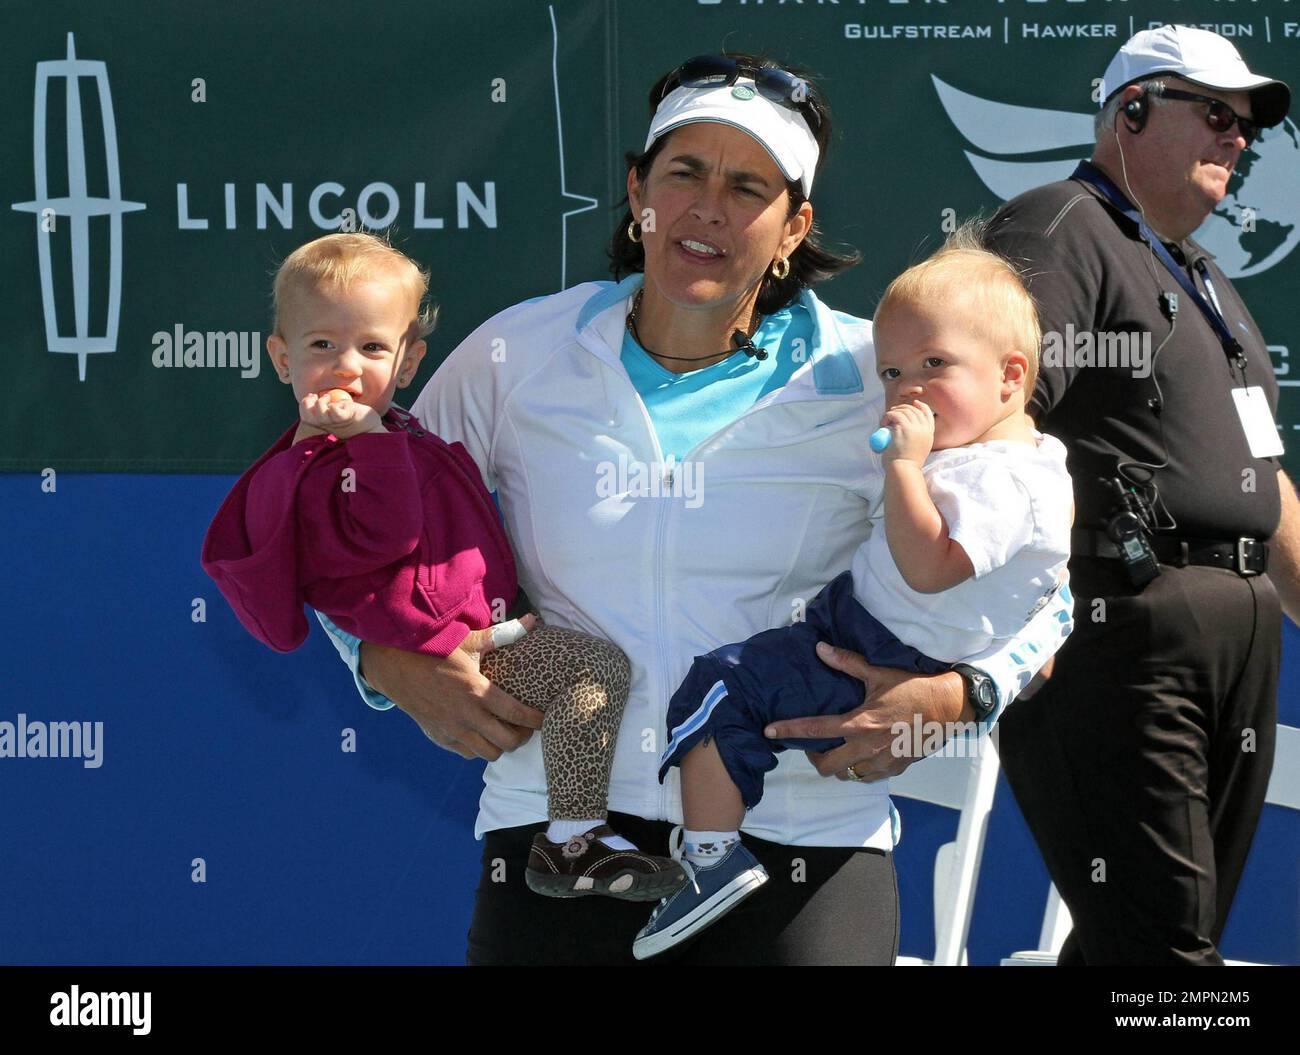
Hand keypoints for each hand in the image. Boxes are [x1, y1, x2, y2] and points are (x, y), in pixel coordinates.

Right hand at [298, 390, 383, 440]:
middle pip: (308, 415)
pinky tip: (343, 403)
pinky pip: (336, 411)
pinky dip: (337, 404)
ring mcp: (335, 423)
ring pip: (320, 412)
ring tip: (330, 397)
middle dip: (308, 402)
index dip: (305, 404)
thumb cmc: (353, 419)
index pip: (305, 416)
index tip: (312, 395)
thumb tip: (315, 394)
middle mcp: (327, 426)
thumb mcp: (336, 412)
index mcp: (323, 425)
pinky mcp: (346, 418)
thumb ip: (327, 406)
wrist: (371, 428)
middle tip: (318, 396)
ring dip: (322, 401)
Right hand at [359, 613, 542, 760]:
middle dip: (522, 737)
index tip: (544, 718)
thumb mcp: (468, 642)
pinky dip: (479, 747)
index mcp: (477, 692)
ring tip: (504, 731)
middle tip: (525, 727)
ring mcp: (452, 730)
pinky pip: (467, 754)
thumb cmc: (434, 651)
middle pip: (506, 742)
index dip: (535, 720)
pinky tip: (481, 733)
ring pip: (488, 753)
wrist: (394, 667)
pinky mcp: (439, 737)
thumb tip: (532, 620)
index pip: (516, 714)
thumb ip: (502, 635)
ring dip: (501, 745)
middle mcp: (466, 716)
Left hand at [762, 640, 965, 781]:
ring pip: (848, 775)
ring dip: (839, 765)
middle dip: (816, 759)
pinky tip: (863, 754)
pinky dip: (860, 769)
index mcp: (859, 723)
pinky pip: (869, 777)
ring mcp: (883, 762)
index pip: (815, 729)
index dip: (788, 730)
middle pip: (827, 767)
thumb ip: (846, 663)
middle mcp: (867, 747)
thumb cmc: (912, 687)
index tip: (769, 731)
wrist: (948, 707)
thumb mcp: (878, 672)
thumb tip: (820, 648)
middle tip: (817, 746)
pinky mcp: (896, 768)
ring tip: (840, 749)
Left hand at [879, 400, 933, 465]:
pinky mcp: (903, 428)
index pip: (927, 413)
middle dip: (903, 408)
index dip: (921, 406)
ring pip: (904, 411)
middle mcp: (924, 429)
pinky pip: (894, 415)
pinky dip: (887, 416)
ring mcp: (915, 428)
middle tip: (893, 412)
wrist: (904, 470)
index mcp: (929, 434)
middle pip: (914, 410)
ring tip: (886, 420)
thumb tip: (910, 429)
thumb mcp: (919, 448)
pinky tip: (884, 423)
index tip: (914, 403)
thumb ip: (918, 437)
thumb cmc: (907, 464)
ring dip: (893, 413)